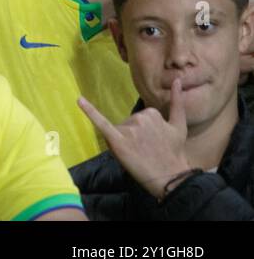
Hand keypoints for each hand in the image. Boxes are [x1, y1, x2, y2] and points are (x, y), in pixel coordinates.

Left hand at [78, 79, 192, 198]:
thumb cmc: (174, 152)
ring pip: (119, 129)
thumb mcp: (180, 126)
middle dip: (135, 136)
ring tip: (139, 153)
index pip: (140, 117)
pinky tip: (79, 100)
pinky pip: (101, 122)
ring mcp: (128, 129)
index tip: (154, 142)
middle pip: (128, 123)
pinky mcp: (117, 140)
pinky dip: (89, 111)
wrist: (171, 177)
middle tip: (147, 150)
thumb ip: (177, 103)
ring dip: (125, 140)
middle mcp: (140, 118)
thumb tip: (177, 80)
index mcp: (151, 112)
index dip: (144, 131)